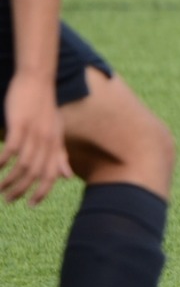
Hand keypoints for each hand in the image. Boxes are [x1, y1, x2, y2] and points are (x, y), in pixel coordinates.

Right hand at [0, 80, 71, 205]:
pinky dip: (4, 160)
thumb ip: (60, 155)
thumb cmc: (44, 108)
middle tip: (8, 200)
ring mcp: (34, 132)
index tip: (31, 205)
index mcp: (56, 144)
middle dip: (22, 191)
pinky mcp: (21, 123)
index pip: (52, 175)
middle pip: (36, 174)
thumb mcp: (56, 132)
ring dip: (10, 180)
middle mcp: (48, 141)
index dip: (43, 192)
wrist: (38, 80)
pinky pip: (13, 147)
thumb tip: (66, 177)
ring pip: (23, 164)